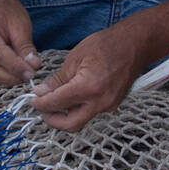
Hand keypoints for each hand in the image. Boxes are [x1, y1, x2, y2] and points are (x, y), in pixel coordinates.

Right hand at [0, 0, 41, 87]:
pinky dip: (3, 77)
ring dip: (8, 79)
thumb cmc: (5, 12)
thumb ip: (26, 46)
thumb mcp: (20, 24)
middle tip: (30, 76)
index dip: (15, 67)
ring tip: (25, 74)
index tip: (31, 73)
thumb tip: (34, 65)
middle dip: (12, 77)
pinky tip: (15, 72)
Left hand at [30, 29, 145, 131]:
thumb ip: (58, 79)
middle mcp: (100, 102)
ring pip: (81, 120)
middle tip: (41, 108)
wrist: (136, 44)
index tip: (32, 100)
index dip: (40, 104)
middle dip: (52, 120)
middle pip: (70, 125)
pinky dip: (78, 109)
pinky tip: (71, 97)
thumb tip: (42, 92)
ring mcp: (109, 106)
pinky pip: (91, 113)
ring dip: (65, 115)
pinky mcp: (113, 105)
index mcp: (88, 87)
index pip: (57, 103)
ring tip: (54, 101)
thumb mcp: (75, 57)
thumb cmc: (107, 44)